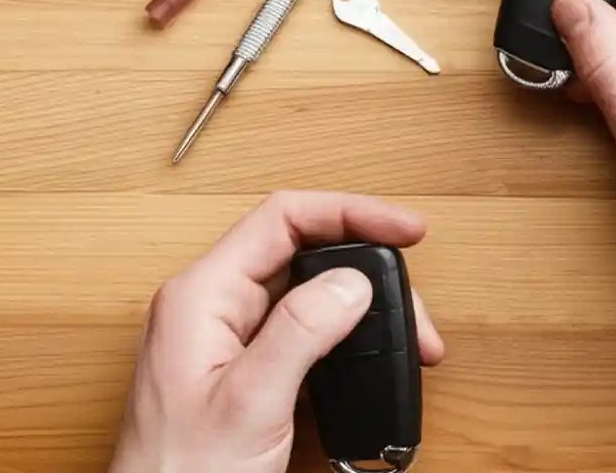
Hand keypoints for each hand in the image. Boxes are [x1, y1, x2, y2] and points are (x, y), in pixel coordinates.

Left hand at [109, 191, 444, 472]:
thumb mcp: (250, 403)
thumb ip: (300, 333)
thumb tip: (351, 281)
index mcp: (201, 295)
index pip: (283, 219)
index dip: (350, 213)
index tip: (403, 228)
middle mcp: (211, 305)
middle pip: (302, 250)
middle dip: (368, 268)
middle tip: (415, 308)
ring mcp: (225, 335)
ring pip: (307, 290)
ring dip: (362, 307)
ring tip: (408, 339)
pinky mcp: (241, 365)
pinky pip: (301, 327)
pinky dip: (345, 334)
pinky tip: (371, 353)